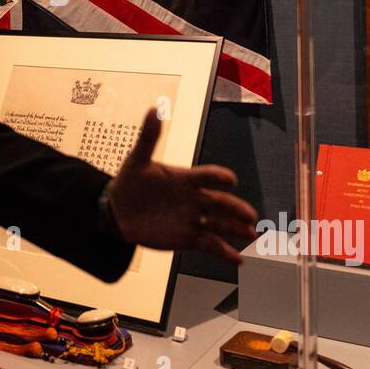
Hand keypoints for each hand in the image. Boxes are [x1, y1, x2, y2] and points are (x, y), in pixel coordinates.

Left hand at [105, 108, 257, 263]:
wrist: (118, 211)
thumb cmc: (130, 182)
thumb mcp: (137, 160)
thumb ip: (148, 138)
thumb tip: (154, 109)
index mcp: (186, 178)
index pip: (207, 176)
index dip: (218, 176)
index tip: (229, 180)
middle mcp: (195, 198)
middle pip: (220, 202)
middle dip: (235, 209)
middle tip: (250, 215)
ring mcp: (193, 218)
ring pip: (220, 223)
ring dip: (236, 229)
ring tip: (251, 234)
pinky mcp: (189, 238)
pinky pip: (210, 245)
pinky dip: (225, 252)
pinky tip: (238, 259)